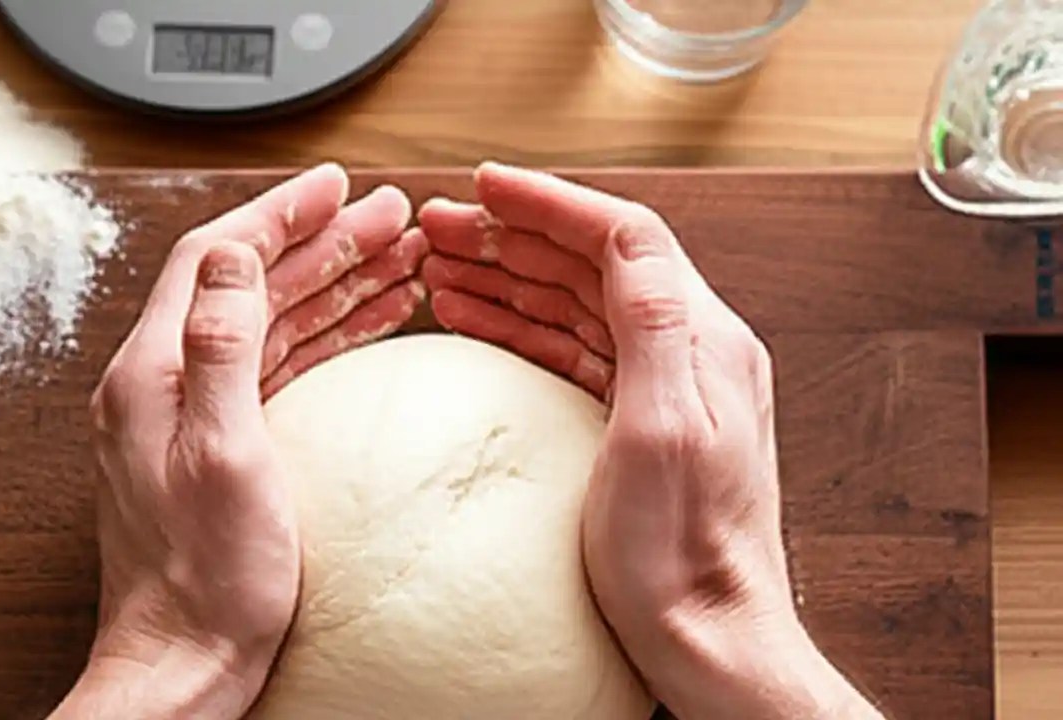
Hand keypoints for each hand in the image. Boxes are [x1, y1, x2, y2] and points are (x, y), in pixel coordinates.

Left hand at [53, 164, 425, 719]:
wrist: (185, 662)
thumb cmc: (205, 579)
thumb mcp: (222, 456)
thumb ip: (220, 347)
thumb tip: (227, 254)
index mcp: (153, 373)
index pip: (214, 259)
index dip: (277, 215)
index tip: (333, 186)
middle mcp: (166, 383)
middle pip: (251, 284)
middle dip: (324, 244)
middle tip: (390, 216)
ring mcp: (194, 414)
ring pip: (273, 323)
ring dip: (335, 285)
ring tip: (398, 259)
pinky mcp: (223, 444)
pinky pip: (282, 369)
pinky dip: (329, 338)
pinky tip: (373, 324)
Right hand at [419, 163, 880, 719]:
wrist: (707, 638)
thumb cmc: (681, 557)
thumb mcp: (662, 433)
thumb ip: (650, 325)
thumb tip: (627, 237)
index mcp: (702, 341)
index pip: (622, 236)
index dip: (549, 203)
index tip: (484, 187)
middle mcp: (691, 351)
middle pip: (591, 264)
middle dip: (512, 236)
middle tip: (438, 226)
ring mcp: (666, 385)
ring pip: (575, 304)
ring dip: (508, 278)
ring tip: (441, 267)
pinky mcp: (639, 420)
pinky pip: (573, 351)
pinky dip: (521, 328)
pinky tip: (478, 321)